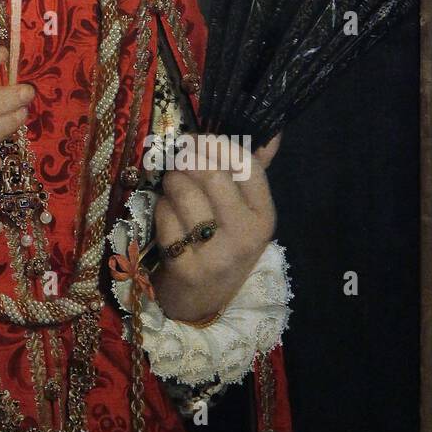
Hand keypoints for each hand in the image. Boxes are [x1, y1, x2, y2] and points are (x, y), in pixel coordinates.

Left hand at [149, 132, 280, 323]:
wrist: (202, 300)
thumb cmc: (222, 242)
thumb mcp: (243, 211)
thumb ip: (251, 170)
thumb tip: (272, 131)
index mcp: (264, 216)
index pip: (246, 164)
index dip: (217, 144)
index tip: (197, 139)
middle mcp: (246, 236)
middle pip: (211, 173)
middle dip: (186, 159)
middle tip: (177, 160)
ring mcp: (217, 255)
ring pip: (183, 191)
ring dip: (170, 181)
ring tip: (172, 188)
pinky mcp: (186, 268)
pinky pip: (164, 216)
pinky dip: (159, 208)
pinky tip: (167, 216)